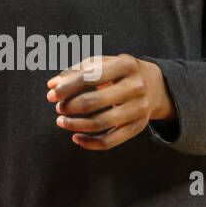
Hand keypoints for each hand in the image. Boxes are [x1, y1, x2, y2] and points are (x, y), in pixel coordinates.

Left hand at [47, 54, 174, 150]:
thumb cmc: (119, 72)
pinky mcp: (138, 127)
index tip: (51, 95)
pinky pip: (111, 141)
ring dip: (75, 125)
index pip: (90, 77)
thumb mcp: (103, 64)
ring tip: (61, 121)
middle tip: (58, 108)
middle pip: (94, 101)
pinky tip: (76, 137)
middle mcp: (136, 86)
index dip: (67, 87)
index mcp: (126, 64)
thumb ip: (76, 71)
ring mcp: (139, 108)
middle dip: (70, 107)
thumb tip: (52, 85)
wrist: (155, 85)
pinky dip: (90, 143)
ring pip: (101, 123)